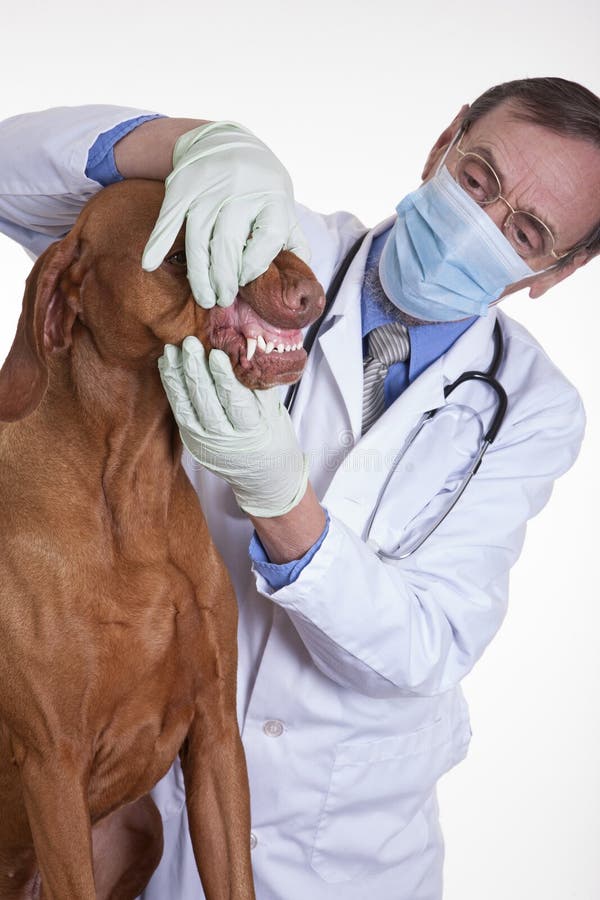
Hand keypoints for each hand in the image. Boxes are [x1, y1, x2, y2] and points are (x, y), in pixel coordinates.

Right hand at [142, 121, 309, 308]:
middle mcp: (242, 189)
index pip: (269, 239)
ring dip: (199, 273)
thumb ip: (292, 240)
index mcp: (273, 196)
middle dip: (225, 280)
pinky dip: (158, 242)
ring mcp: (209, 187)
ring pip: (199, 238)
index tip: (245, 281)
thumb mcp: (282, 204)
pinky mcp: (183, 184)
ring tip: (204, 297)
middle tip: (222, 300)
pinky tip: (150, 264)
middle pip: (229, 244)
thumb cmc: (258, 186)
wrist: (224, 140)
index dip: (256, 266)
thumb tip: (300, 283)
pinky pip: (168, 218)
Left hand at [158, 337, 308, 517]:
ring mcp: (204, 444)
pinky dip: (172, 388)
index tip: (216, 353)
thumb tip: (244, 349)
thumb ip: (258, 384)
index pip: (235, 401)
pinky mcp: (191, 443)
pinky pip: (179, 412)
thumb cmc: (273, 437)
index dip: (224, 377)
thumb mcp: (274, 413)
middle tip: (188, 343)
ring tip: (171, 350)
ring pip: (186, 407)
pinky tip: (167, 367)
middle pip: (206, 402)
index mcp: (252, 432)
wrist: (264, 477)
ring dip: (176, 377)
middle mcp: (225, 441)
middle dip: (195, 371)